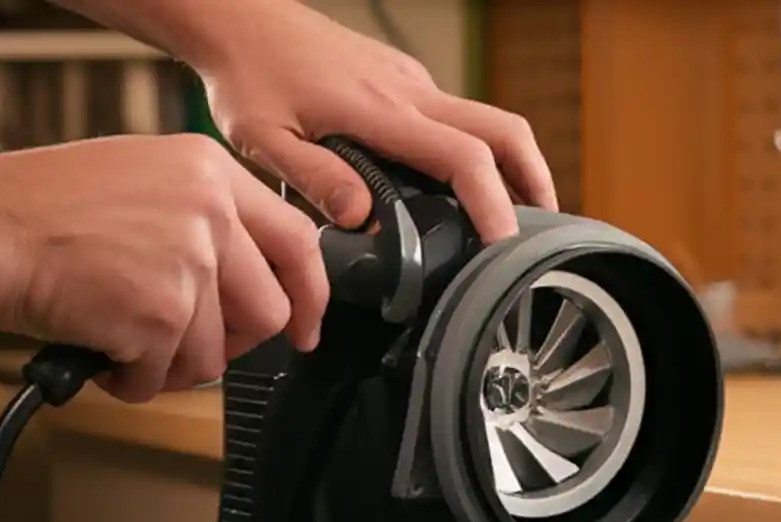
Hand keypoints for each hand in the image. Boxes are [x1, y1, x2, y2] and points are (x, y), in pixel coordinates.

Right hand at [0, 134, 326, 402]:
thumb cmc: (42, 210)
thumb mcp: (145, 179)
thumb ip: (207, 217)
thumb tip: (254, 273)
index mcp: (210, 172)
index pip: (298, 241)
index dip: (310, 294)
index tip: (307, 326)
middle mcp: (209, 211)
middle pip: (269, 310)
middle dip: (233, 343)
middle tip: (187, 341)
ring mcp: (188, 262)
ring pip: (219, 353)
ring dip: (171, 364)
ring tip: (126, 342)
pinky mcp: (160, 312)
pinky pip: (167, 374)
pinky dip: (132, 378)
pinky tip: (102, 352)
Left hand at [190, 0, 556, 241]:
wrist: (240, 19)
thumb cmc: (247, 76)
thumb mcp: (264, 139)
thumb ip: (316, 178)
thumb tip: (364, 217)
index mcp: (380, 110)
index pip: (462, 157)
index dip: (493, 202)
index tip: (504, 241)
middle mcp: (410, 91)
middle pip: (504, 130)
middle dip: (533, 179)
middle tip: (540, 228)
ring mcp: (412, 82)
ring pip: (489, 120)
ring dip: (514, 165)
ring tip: (513, 214)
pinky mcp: (405, 80)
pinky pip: (459, 116)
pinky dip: (480, 151)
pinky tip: (463, 185)